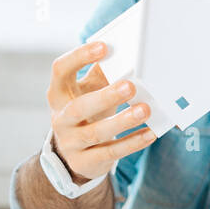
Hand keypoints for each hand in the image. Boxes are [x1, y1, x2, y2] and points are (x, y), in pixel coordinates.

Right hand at [47, 41, 155, 181]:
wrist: (76, 154)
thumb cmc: (89, 112)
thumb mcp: (90, 92)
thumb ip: (104, 74)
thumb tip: (128, 53)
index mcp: (59, 93)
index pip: (60, 70)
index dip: (79, 57)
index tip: (104, 47)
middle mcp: (60, 118)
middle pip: (79, 107)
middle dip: (105, 96)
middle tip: (131, 86)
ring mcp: (70, 142)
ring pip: (95, 132)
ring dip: (122, 121)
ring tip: (145, 110)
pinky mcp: (85, 161)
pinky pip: (110, 152)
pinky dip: (132, 142)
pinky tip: (150, 134)